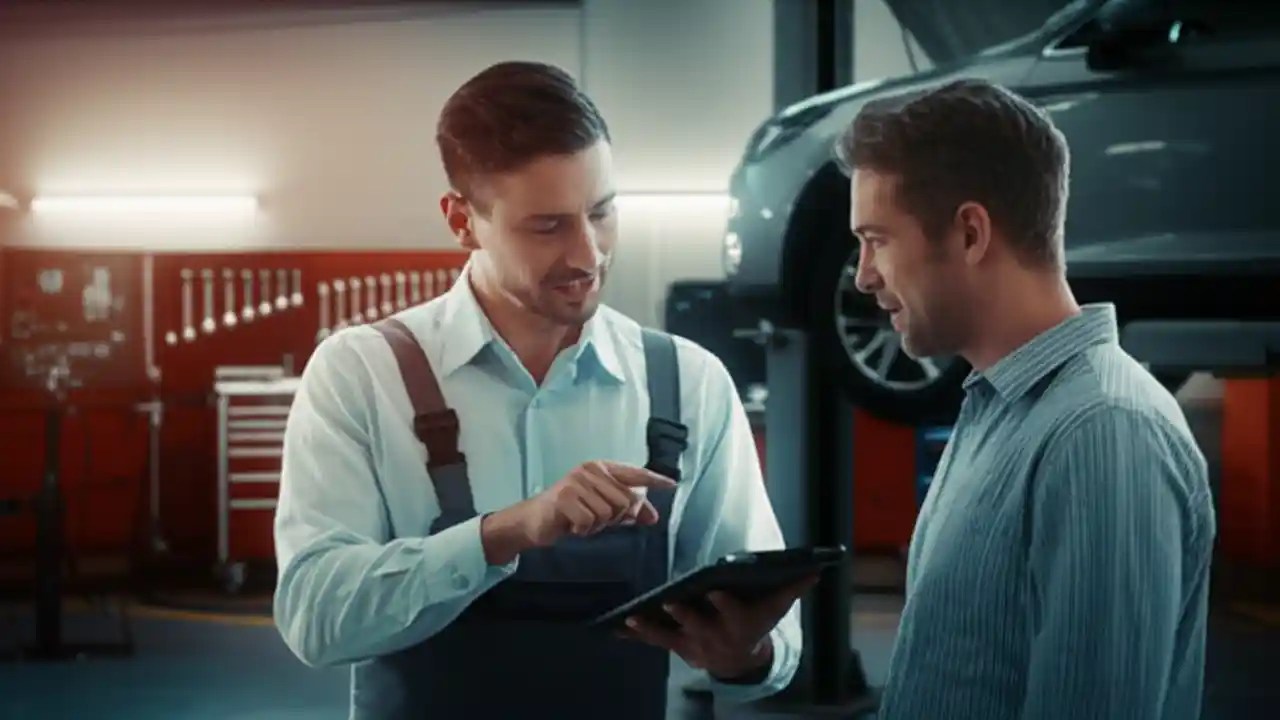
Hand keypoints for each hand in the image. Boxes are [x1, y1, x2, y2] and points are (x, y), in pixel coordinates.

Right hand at [481, 461, 675, 563]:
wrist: (535, 521)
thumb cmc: (571, 513)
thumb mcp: (602, 510)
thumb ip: (628, 511)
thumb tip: (652, 517)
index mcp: (601, 468)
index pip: (634, 473)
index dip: (653, 479)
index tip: (672, 484)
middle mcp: (590, 470)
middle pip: (625, 501)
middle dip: (616, 518)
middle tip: (598, 521)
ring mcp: (576, 482)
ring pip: (608, 513)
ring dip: (597, 526)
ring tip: (582, 521)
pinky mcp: (565, 497)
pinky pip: (590, 522)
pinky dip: (583, 531)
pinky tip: (572, 526)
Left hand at [620, 574, 818, 681]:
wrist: (741, 659)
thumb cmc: (758, 621)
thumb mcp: (776, 607)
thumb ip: (794, 586)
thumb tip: (818, 568)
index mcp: (740, 623)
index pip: (732, 612)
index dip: (724, 603)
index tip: (715, 590)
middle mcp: (715, 636)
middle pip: (698, 624)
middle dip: (685, 613)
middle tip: (670, 599)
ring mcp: (693, 644)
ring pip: (670, 635)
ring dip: (651, 626)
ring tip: (633, 615)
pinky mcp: (676, 646)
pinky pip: (654, 639)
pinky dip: (636, 633)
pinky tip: (616, 624)